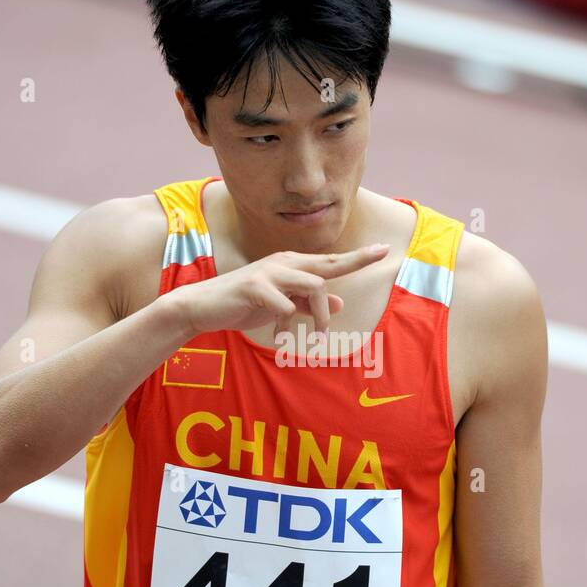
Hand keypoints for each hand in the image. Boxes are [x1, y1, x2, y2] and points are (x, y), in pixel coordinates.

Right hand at [175, 244, 389, 341]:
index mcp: (290, 265)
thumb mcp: (281, 306)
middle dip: (356, 259)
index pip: (329, 261)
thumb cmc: (243, 305)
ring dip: (319, 315)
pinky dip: (288, 323)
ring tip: (317, 337)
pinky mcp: (255, 286)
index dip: (357, 256)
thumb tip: (338, 301)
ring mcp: (269, 272)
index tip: (383, 249)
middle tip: (382, 253)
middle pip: (328, 263)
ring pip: (314, 286)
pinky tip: (279, 335)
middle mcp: (283, 262)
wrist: (203, 307)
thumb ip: (308, 304)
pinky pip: (286, 306)